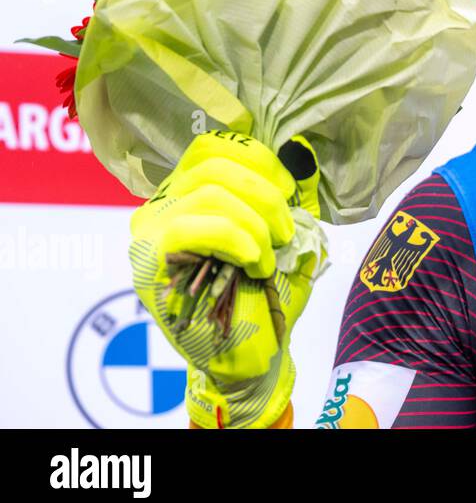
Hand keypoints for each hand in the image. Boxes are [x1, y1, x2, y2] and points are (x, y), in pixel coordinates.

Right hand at [129, 130, 326, 427]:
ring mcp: (149, 231)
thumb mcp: (280, 235)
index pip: (211, 147)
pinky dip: (238, 239)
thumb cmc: (260, 295)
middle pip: (213, 165)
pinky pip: (195, 227)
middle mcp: (160, 205)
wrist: (245, 355)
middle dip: (264, 195)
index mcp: (188, 193)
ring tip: (267, 257)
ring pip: (209, 193)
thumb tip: (301, 155)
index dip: (258, 160)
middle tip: (285, 233)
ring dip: (254, 224)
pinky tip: (254, 264)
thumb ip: (287, 197)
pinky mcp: (147, 259)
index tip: (288, 191)